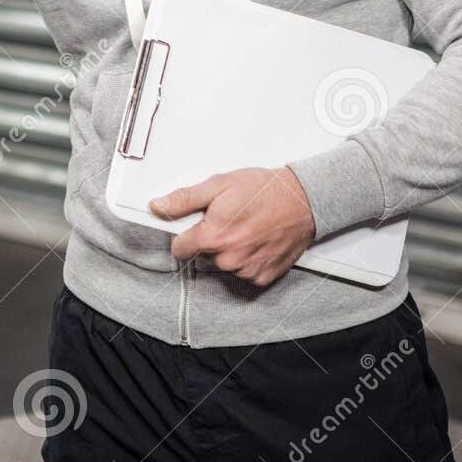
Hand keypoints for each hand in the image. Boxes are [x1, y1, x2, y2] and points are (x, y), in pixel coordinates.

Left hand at [150, 166, 316, 287]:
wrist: (303, 201)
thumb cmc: (264, 190)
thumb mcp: (218, 185)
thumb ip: (184, 200)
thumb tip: (158, 206)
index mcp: (213, 237)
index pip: (179, 249)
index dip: (184, 235)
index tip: (194, 226)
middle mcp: (228, 259)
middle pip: (202, 256)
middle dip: (210, 240)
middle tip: (227, 220)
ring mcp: (246, 271)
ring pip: (223, 265)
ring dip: (229, 250)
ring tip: (245, 228)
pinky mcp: (262, 277)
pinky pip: (243, 272)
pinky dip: (246, 259)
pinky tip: (256, 241)